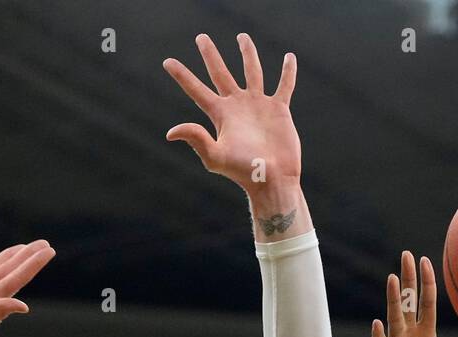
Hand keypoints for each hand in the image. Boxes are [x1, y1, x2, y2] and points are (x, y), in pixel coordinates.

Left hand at [163, 33, 299, 193]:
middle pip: (220, 73)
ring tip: (242, 37)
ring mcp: (258, 106)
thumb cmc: (243, 172)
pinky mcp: (278, 110)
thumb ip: (196, 140)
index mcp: (221, 115)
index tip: (167, 62)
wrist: (272, 179)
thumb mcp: (215, 157)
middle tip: (201, 37)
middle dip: (211, 55)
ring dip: (247, 54)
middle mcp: (237, 106)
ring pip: (252, 72)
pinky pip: (284, 86)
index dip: (182, 76)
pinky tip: (290, 57)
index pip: (197, 90)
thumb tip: (170, 132)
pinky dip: (288, 72)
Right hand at [362, 252, 457, 336]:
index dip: (427, 282)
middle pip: (408, 300)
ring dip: (394, 298)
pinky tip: (377, 324)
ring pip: (394, 316)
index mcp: (424, 335)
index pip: (426, 303)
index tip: (426, 260)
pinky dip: (378, 336)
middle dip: (409, 278)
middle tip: (407, 254)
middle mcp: (407, 335)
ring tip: (393, 278)